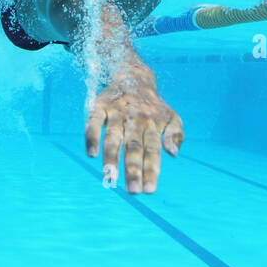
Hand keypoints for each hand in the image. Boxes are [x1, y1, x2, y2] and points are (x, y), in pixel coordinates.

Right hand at [85, 63, 183, 193]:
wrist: (134, 76)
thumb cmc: (154, 106)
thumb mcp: (171, 117)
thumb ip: (175, 135)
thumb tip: (173, 154)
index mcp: (153, 125)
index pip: (153, 151)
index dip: (151, 170)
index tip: (149, 190)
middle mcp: (135, 120)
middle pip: (134, 148)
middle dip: (133, 169)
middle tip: (134, 191)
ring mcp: (117, 113)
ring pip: (113, 137)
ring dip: (112, 157)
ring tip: (110, 177)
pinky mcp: (100, 107)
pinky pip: (94, 122)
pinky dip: (92, 136)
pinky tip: (91, 154)